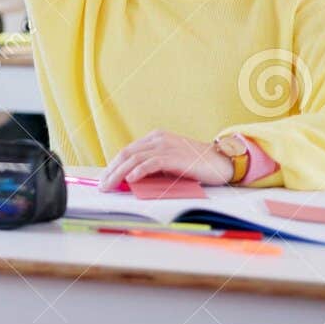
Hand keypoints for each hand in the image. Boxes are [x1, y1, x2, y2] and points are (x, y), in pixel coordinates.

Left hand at [101, 129, 235, 188]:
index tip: (104, 179)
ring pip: (135, 159)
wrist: (222, 162)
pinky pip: (152, 163)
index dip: (113, 165)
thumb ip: (152, 167)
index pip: (127, 151)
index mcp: (155, 138)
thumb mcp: (169, 163)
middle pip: (127, 154)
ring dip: (119, 173)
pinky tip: (130, 179)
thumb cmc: (195, 165)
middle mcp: (158, 139)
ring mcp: (166, 146)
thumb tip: (129, 180)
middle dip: (111, 170)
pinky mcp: (175, 156)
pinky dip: (139, 171)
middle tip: (102, 186)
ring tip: (110, 185)